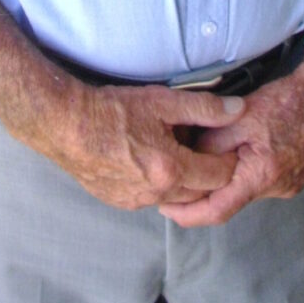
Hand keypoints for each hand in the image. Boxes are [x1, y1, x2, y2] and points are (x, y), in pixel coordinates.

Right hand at [34, 80, 246, 211]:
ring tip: (178, 151)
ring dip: (184, 181)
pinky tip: (151, 159)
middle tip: (207, 147)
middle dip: (209, 173)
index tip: (228, 143)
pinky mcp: (119, 201)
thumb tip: (238, 109)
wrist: (65, 125)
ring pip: (176, 199)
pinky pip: (151, 199)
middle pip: (201, 193)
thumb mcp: (161, 101)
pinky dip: (160, 185)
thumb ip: (204, 108)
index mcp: (171, 170)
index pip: (220, 176)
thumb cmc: (112, 110)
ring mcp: (136, 201)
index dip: (229, 158)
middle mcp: (156, 194)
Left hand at [158, 49, 303, 227]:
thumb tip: (189, 157)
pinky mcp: (293, 178)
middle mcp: (276, 188)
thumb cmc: (288, 101)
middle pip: (230, 200)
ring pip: (244, 189)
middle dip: (203, 190)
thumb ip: (213, 142)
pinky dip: (242, 172)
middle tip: (177, 175)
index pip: (217, 210)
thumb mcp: (240, 117)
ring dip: (224, 178)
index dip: (188, 213)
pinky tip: (234, 154)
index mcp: (261, 176)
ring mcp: (287, 186)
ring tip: (204, 158)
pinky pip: (258, 182)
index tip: (165, 208)